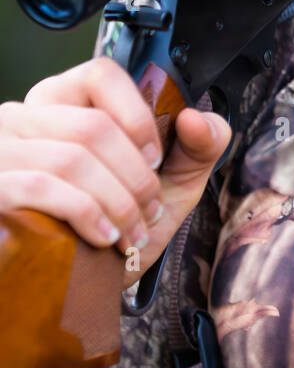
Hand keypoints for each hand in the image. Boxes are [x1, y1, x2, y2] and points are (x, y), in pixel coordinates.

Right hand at [0, 57, 232, 367]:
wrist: (70, 293)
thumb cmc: (115, 230)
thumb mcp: (169, 186)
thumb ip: (199, 146)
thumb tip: (198, 119)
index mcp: (65, 103)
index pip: (101, 74)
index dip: (139, 116)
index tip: (156, 158)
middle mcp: (24, 117)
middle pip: (94, 125)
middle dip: (136, 176)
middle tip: (149, 210)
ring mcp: (2, 152)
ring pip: (73, 158)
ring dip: (117, 202)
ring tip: (131, 232)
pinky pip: (43, 186)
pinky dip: (87, 215)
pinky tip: (103, 238)